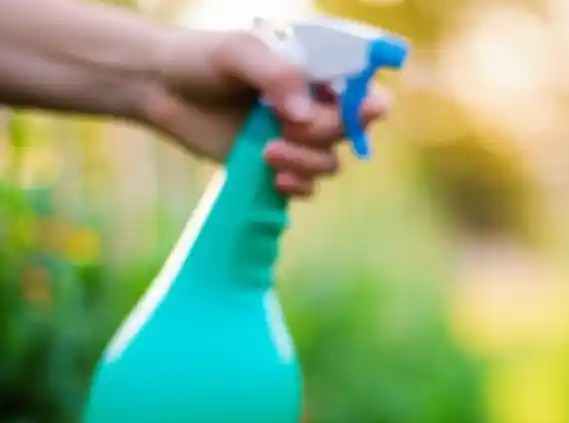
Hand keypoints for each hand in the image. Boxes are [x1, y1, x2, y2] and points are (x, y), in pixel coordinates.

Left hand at [141, 28, 389, 197]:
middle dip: (322, 133)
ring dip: (305, 162)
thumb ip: (277, 75)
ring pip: (330, 162)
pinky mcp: (280, 165)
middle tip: (283, 126)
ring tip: (267, 152)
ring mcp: (299, 138)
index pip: (365, 87)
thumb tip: (304, 115)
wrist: (162, 88)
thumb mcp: (238, 53)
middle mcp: (315, 105)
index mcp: (317, 71)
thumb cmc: (202, 58)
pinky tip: (274, 178)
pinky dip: (297, 186)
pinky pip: (308, 186)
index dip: (370, 103)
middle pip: (351, 130)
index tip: (361, 110)